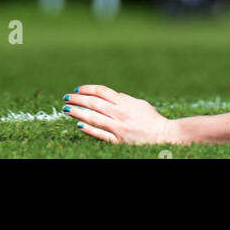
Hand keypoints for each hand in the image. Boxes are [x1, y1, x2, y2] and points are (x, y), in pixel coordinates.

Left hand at [64, 84, 181, 145]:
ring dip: (78, 113)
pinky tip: (79, 125)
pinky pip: (100, 134)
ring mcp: (118, 127)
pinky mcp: (118, 140)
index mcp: (125, 102)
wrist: (163, 135)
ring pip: (93, 117)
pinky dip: (89, 129)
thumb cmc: (151, 119)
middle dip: (78, 99)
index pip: (102, 91)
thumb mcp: (139, 104)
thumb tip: (110, 96)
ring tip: (66, 109)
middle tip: (66, 97)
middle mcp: (120, 113)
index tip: (77, 89)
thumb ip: (124, 100)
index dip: (88, 89)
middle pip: (94, 103)